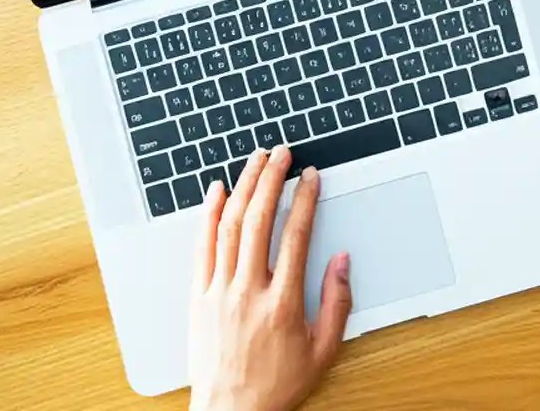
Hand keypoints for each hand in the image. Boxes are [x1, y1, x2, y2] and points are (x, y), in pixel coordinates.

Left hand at [188, 146, 351, 410]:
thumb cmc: (277, 385)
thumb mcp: (323, 350)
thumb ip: (337, 302)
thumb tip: (341, 261)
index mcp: (283, 303)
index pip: (296, 236)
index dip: (305, 199)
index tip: (311, 176)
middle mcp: (248, 291)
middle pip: (259, 220)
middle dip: (271, 179)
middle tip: (282, 154)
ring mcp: (219, 291)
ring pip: (229, 226)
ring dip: (243, 187)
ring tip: (254, 161)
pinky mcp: (198, 296)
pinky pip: (201, 246)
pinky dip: (208, 215)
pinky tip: (215, 192)